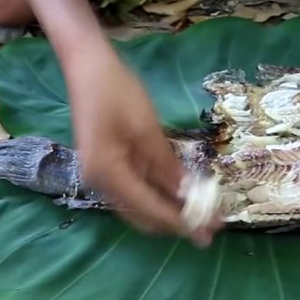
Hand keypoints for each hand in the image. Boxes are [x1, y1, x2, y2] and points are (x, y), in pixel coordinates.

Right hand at [67, 50, 220, 245]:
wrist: (87, 66)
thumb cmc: (117, 91)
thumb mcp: (147, 128)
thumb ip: (166, 165)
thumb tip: (189, 195)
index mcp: (107, 174)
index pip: (150, 209)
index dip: (181, 222)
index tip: (208, 234)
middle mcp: (101, 182)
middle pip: (143, 215)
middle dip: (177, 220)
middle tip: (211, 223)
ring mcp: (102, 174)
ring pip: (140, 204)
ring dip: (169, 208)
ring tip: (203, 210)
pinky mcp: (108, 163)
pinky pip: (135, 188)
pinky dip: (158, 192)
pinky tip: (182, 191)